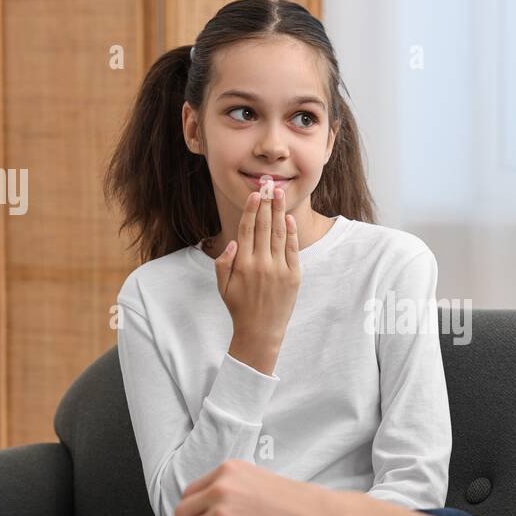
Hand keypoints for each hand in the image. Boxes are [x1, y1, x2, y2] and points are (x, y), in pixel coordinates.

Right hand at [216, 178, 300, 373]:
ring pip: (280, 234)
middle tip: (269, 184)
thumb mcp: (222, 286)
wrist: (261, 331)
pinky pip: (293, 249)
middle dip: (267, 203)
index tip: (255, 193)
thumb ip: (223, 263)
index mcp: (242, 264)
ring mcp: (279, 269)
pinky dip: (291, 232)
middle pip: (265, 226)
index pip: (248, 229)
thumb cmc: (239, 307)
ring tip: (279, 194)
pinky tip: (288, 218)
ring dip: (280, 211)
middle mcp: (261, 264)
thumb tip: (232, 242)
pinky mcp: (293, 276)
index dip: (252, 209)